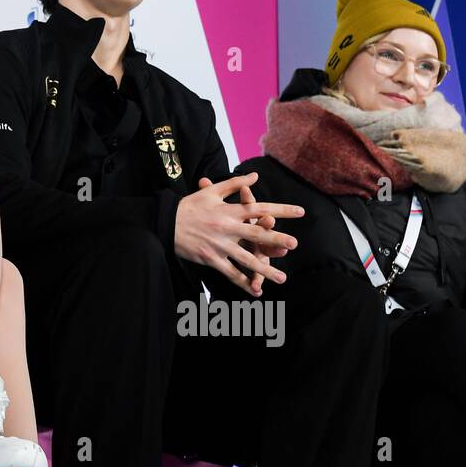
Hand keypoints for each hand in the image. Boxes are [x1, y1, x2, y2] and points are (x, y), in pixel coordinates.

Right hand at [174, 172, 302, 295]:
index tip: (300, 212)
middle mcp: (227, 228)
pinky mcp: (210, 258)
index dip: (280, 210)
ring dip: (265, 270)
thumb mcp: (211, 192)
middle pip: (256, 235)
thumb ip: (235, 184)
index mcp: (229, 211)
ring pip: (246, 259)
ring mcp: (219, 245)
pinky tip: (255, 290)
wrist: (166, 222)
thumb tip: (255, 176)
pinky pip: (230, 272)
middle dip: (276, 240)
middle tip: (293, 244)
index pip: (259, 208)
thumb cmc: (189, 206)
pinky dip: (242, 282)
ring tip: (282, 278)